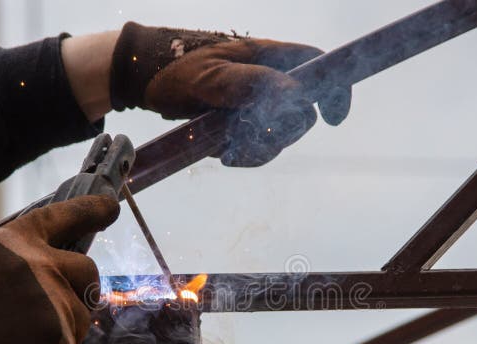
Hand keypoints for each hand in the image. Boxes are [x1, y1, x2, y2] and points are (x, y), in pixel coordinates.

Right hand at [0, 194, 119, 343]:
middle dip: (84, 287)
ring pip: (80, 315)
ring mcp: (56, 301)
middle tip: (65, 305)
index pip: (60, 217)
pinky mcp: (65, 338)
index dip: (88, 210)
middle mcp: (41, 265)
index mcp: (13, 243)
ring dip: (61, 330)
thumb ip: (20, 266)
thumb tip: (56, 276)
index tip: (109, 205)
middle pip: (87, 270)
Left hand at [109, 22, 351, 165]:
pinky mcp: (238, 119)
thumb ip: (252, 84)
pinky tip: (220, 152)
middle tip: (248, 145)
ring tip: (226, 152)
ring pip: (277, 134)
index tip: (334, 118)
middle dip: (279, 136)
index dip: (334, 89)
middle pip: (298, 113)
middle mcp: (265, 78)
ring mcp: (252, 100)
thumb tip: (296, 96)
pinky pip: (255, 143)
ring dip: (256, 149)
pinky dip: (243, 153)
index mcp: (266, 57)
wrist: (142, 77)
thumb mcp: (211, 77)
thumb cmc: (174, 67)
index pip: (315, 66)